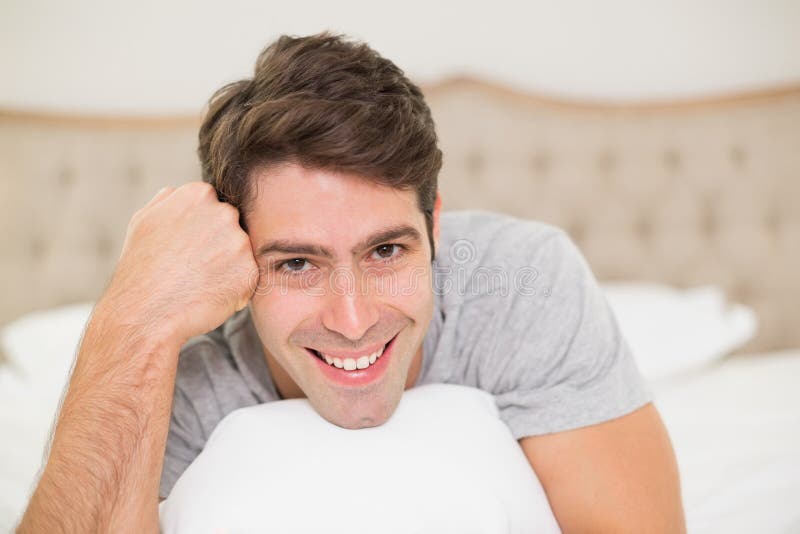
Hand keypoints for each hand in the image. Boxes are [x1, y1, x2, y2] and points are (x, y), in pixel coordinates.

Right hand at [101, 181, 257, 346]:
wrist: (145, 313)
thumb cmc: (141, 268)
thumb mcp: (144, 221)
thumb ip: (168, 200)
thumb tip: (181, 193)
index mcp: (198, 195)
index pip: (214, 205)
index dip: (202, 228)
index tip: (188, 246)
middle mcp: (224, 213)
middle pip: (233, 226)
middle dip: (219, 244)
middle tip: (194, 267)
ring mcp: (239, 242)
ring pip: (241, 252)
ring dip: (228, 266)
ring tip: (199, 282)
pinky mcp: (250, 271)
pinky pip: (247, 277)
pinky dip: (235, 288)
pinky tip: (209, 295)